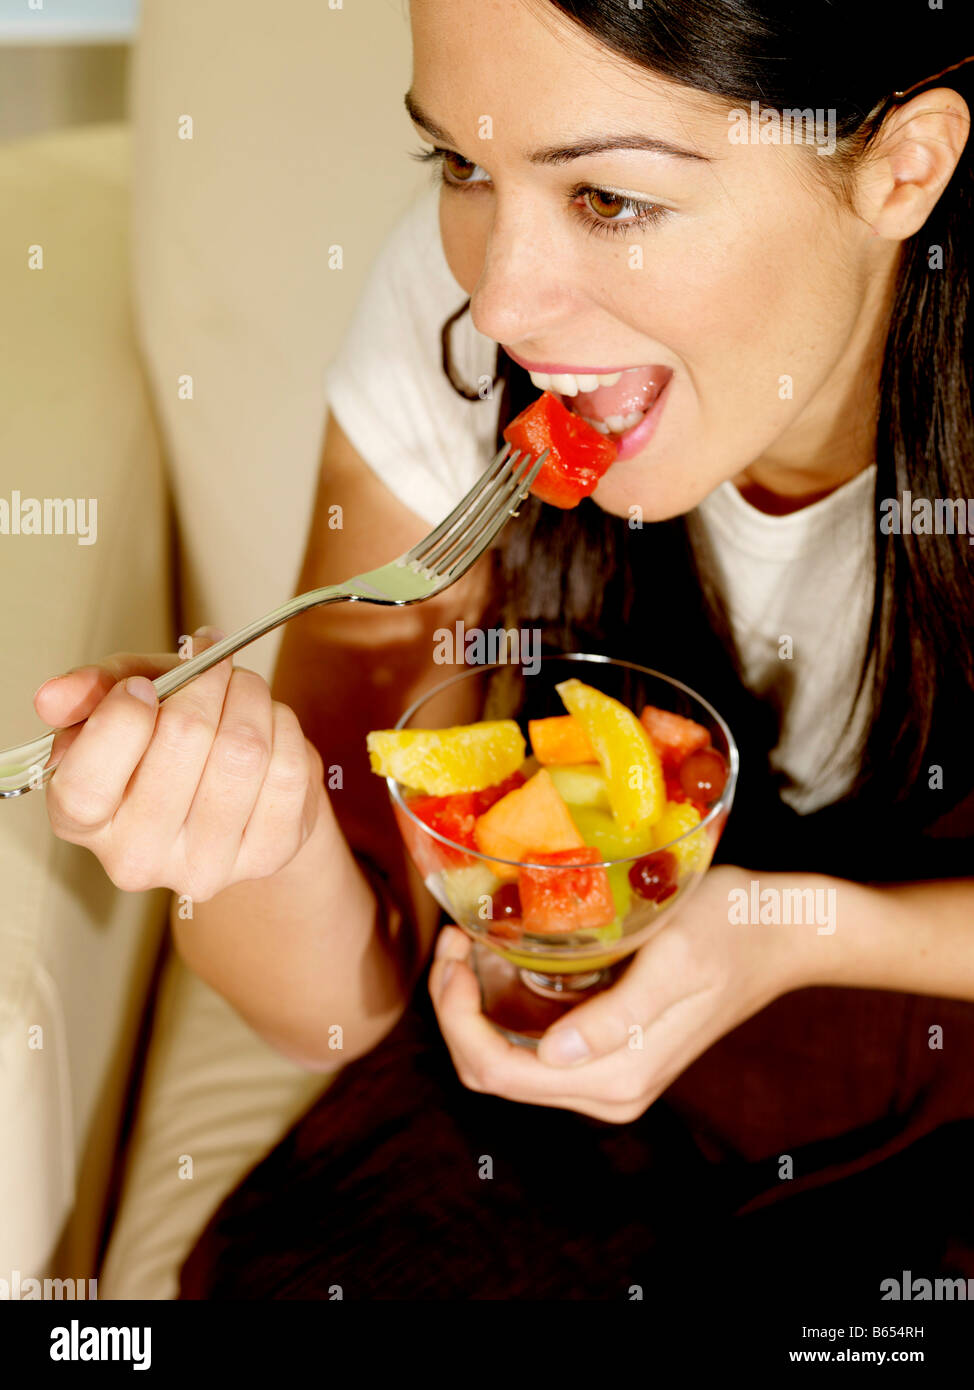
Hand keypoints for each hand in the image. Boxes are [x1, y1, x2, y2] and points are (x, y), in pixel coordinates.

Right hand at [34, 626, 325, 900]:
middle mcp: (139, 856)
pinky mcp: (270, 854)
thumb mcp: (118, 708)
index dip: (123, 715)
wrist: (232, 801)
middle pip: (183, 739)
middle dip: (204, 680)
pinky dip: (283, 726)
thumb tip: (55, 696)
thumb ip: (89, 691)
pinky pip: (290, 768)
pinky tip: (269, 725)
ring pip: (243, 749)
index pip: (89, 777)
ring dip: (250, 696)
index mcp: (85, 821)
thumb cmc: (165, 747)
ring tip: (242, 688)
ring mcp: (207, 863)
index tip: (144, 686)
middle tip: (212, 665)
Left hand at [429, 865, 822, 1122]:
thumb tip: (554, 1055)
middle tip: (453, 939)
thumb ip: (617, 1017)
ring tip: (467, 938)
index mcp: (616, 1077)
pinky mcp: (604, 1048)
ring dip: (471, 1004)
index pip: (498, 1071)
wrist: (779, 930)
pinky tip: (496, 953)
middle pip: (490, 1070)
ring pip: (502, 1058)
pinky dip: (498, 1003)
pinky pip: (528, 1042)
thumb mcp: (674, 960)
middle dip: (454, 1009)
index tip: (455, 951)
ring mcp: (602, 1072)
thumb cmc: (729, 929)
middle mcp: (604, 1089)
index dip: (456, 1018)